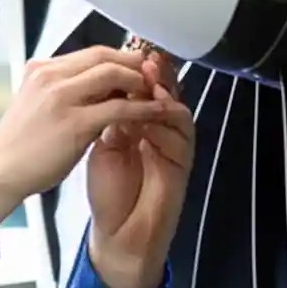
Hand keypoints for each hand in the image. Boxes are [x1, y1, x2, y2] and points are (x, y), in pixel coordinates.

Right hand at [0, 46, 168, 225]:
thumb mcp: (36, 105)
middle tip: (153, 74)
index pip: (90, 52)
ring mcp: (62, 97)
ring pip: (114, 75)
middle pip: (104, 56)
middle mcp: (50, 76)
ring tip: (156, 92)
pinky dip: (142, 107)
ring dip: (141, 81)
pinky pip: (119, 107)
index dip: (119, 57)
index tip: (135, 66)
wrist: (0, 171)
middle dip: (134, 63)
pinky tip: (155, 112)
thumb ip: (62, 91)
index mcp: (40, 70)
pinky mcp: (75, 122)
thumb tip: (97, 88)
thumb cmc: (18, 146)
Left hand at [87, 52, 193, 287]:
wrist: (120, 233)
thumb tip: (103, 82)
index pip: (142, 87)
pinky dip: (170, 123)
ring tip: (152, 82)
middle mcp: (159, 130)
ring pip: (178, 110)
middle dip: (156, 74)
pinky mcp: (183, 164)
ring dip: (166, 94)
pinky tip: (157, 113)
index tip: (126, 53)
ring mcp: (173, 146)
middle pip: (165, 92)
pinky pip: (183, 136)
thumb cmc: (110, 193)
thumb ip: (108, 116)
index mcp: (138, 122)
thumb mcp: (103, 146)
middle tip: (146, 59)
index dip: (136, 70)